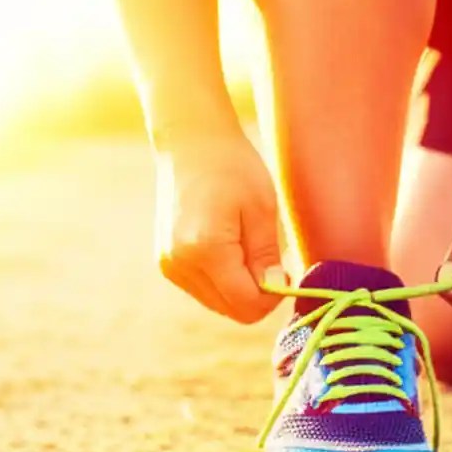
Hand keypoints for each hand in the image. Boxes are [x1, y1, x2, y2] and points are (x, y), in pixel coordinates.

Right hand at [154, 133, 284, 322]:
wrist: (190, 141)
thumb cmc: (231, 166)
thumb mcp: (261, 207)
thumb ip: (266, 256)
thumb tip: (273, 290)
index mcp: (205, 250)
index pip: (246, 304)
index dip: (272, 297)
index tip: (285, 272)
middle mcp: (180, 264)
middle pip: (231, 309)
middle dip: (256, 295)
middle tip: (271, 263)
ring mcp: (169, 265)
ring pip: (217, 303)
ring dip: (239, 289)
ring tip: (247, 249)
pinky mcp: (166, 262)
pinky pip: (203, 289)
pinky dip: (222, 280)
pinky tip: (229, 249)